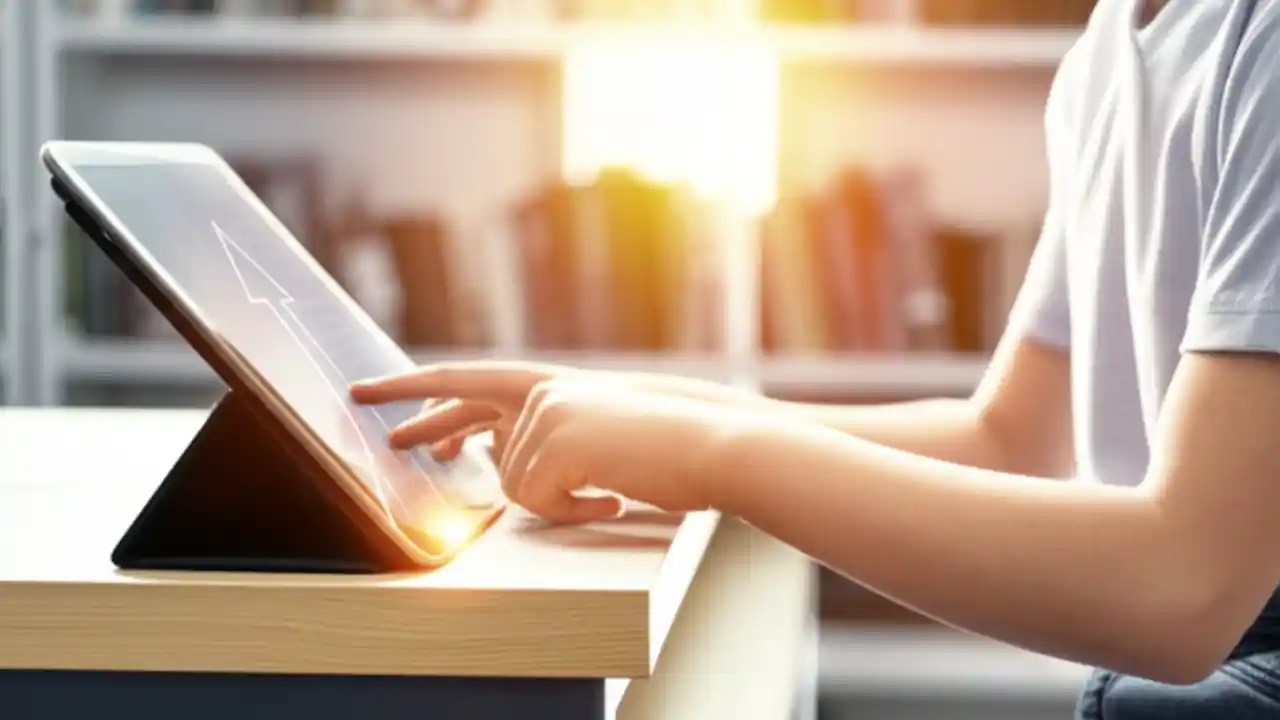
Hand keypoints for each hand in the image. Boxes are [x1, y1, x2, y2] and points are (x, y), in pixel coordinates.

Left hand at [352, 366, 732, 522]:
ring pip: (512, 481)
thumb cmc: (669, 449)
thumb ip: (547, 435)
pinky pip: (537, 499)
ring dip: (556, 498)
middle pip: (458, 402)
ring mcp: (544, 411)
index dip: (419, 387)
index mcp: (554, 385)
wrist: (715, 444)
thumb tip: (493, 455)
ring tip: (609, 486)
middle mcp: (541, 390)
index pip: (471, 381)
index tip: (376, 390)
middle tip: (374, 417)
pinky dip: (573, 509)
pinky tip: (611, 493)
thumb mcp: (599, 434)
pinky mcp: (553, 438)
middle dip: (415, 416)